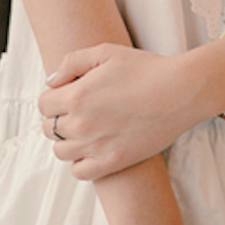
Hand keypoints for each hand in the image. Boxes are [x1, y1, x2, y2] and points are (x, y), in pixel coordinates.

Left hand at [40, 44, 202, 180]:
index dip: (53, 96)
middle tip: (80, 109)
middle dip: (59, 117)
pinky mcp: (112, 162)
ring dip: (68, 140)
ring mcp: (96, 146)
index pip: (43, 104)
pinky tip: (94, 147)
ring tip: (88, 128)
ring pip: (60, 151)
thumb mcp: (107, 52)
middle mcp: (81, 124)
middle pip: (48, 128)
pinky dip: (81, 161)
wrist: (181, 92)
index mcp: (77, 96)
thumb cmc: (147, 69)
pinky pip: (79, 171)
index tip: (68, 93)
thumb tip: (51, 81)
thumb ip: (72, 62)